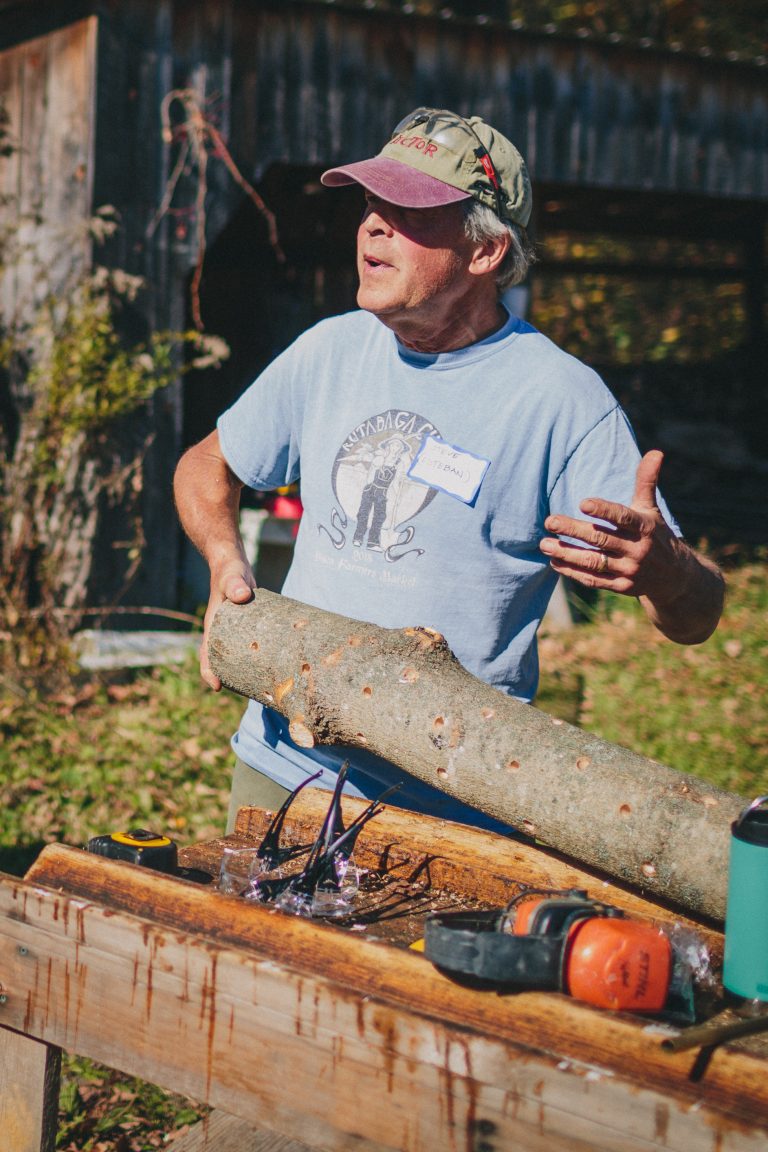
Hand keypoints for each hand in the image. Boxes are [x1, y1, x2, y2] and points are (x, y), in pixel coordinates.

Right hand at [200, 556, 255, 689]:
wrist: (233, 564)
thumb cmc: (230, 571)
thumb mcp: (231, 576)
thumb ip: (235, 583)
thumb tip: (242, 595)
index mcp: (214, 626)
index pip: (207, 654)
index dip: (209, 672)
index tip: (217, 687)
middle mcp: (223, 632)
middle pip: (223, 661)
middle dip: (233, 679)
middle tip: (251, 694)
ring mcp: (236, 631)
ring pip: (238, 656)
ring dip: (247, 671)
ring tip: (265, 686)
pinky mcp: (248, 627)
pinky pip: (250, 646)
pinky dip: (258, 656)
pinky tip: (275, 665)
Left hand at [539, 450, 682, 602]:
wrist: (674, 576)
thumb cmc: (656, 534)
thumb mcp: (652, 509)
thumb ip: (646, 481)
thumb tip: (655, 451)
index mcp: (644, 527)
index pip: (622, 517)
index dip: (604, 511)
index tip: (583, 503)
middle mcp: (637, 549)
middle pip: (601, 539)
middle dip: (574, 530)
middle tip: (550, 521)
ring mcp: (629, 570)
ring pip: (594, 562)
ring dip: (567, 554)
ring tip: (544, 545)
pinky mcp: (621, 586)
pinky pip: (594, 580)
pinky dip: (573, 572)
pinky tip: (555, 562)